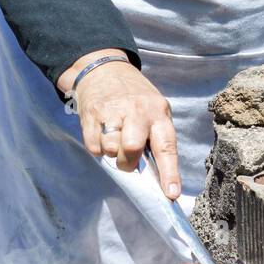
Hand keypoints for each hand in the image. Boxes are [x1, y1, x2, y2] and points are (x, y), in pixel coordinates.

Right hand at [57, 50, 181, 196]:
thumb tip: (155, 175)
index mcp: (159, 113)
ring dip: (111, 152)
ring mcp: (113, 111)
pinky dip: (97, 147)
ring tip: (113, 138)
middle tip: (127, 159)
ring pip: (110, 148)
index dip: (169, 173)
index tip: (171, 194)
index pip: (166, 147)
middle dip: (128, 161)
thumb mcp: (153, 109)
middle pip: (131, 148)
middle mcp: (138, 111)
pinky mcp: (92, 113)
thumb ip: (155, 137)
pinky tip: (101, 133)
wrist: (105, 69)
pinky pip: (93, 146)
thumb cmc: (135, 98)